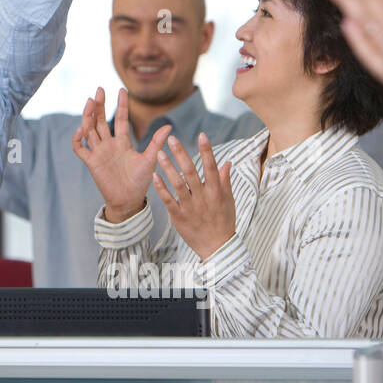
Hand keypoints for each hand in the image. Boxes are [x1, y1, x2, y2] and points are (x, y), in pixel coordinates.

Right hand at [72, 86, 171, 221]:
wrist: (129, 201)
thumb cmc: (140, 182)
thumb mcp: (150, 160)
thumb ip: (156, 142)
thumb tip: (169, 127)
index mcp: (123, 142)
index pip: (120, 119)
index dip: (121, 105)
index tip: (122, 90)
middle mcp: (109, 145)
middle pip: (101, 120)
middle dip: (99, 105)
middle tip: (99, 89)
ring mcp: (99, 152)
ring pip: (90, 130)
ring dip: (88, 116)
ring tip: (89, 101)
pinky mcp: (91, 162)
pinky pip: (80, 148)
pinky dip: (78, 139)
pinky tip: (80, 129)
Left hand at [152, 132, 235, 259]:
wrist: (216, 247)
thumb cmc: (223, 221)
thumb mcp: (228, 201)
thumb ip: (225, 180)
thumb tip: (227, 162)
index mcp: (216, 191)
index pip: (211, 167)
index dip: (207, 150)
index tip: (201, 135)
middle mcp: (203, 197)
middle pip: (191, 172)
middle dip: (181, 154)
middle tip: (172, 139)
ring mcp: (190, 206)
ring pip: (178, 184)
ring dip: (168, 168)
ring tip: (159, 153)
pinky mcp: (179, 216)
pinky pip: (168, 200)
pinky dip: (161, 188)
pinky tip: (154, 176)